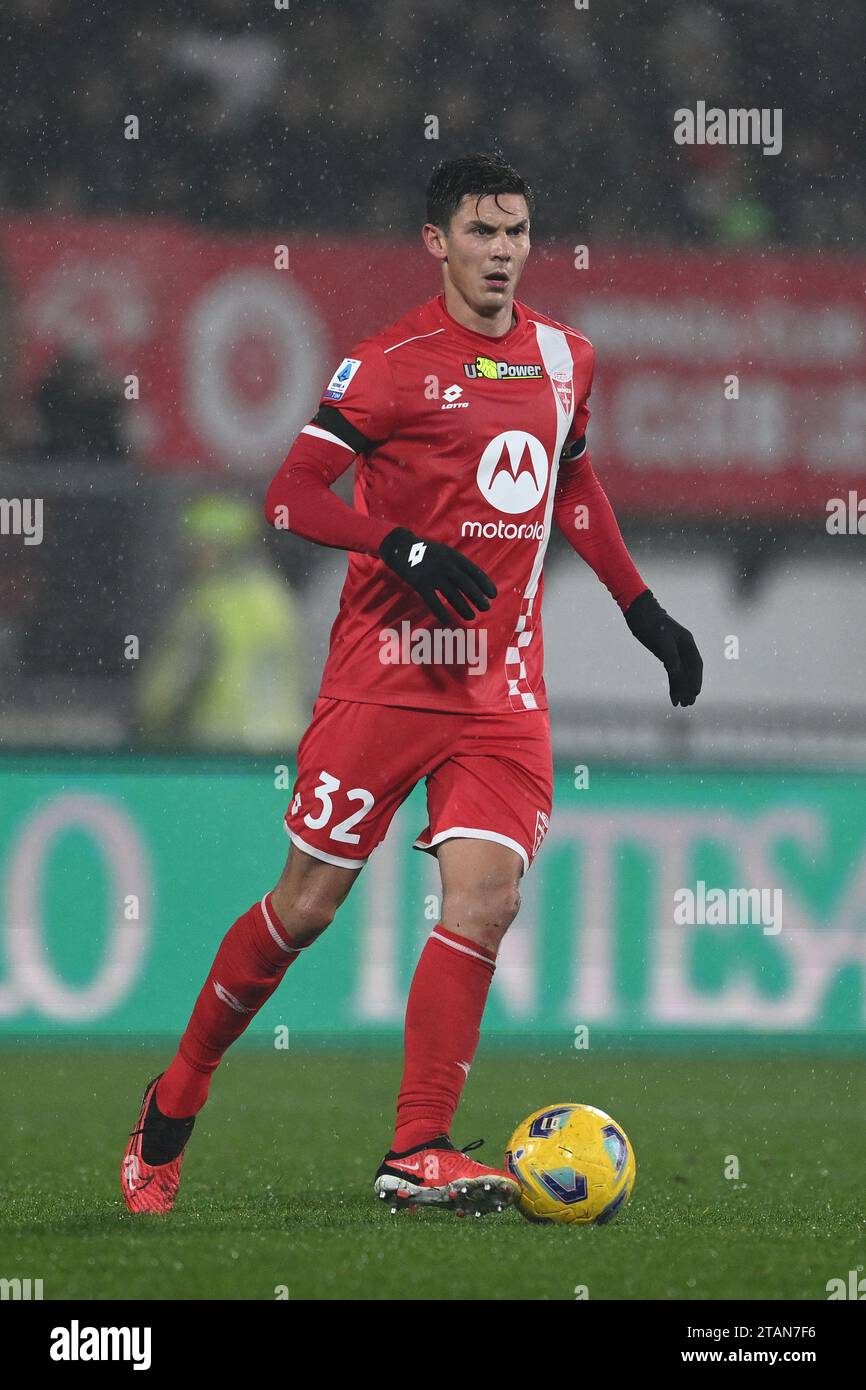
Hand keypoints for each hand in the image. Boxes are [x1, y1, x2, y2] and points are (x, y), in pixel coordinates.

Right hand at [379, 527, 496, 624]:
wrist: (400, 547)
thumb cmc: (425, 552)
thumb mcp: (444, 552)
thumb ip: (457, 565)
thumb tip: (474, 582)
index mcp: (453, 556)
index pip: (473, 571)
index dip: (485, 583)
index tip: (493, 594)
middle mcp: (445, 564)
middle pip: (465, 583)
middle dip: (477, 596)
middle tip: (486, 607)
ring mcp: (432, 574)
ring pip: (451, 594)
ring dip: (463, 607)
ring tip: (472, 616)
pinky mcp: (420, 583)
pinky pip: (432, 601)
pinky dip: (441, 612)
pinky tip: (448, 621)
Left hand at [625, 589, 702, 706]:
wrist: (639, 612)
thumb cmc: (650, 622)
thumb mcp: (661, 638)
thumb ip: (670, 655)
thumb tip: (675, 673)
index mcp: (687, 642)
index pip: (696, 664)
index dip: (696, 679)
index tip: (695, 692)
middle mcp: (683, 648)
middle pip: (689, 672)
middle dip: (689, 688)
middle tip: (688, 704)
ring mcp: (674, 652)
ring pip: (680, 674)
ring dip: (681, 689)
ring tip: (681, 705)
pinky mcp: (665, 655)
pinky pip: (671, 673)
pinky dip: (672, 684)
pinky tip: (672, 696)